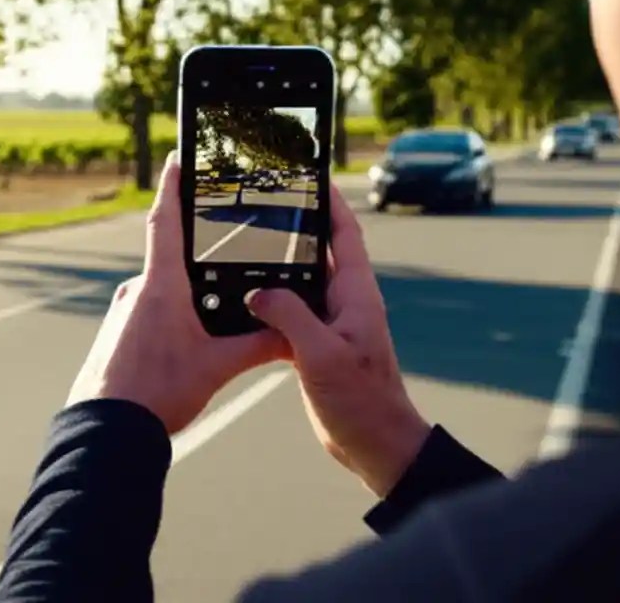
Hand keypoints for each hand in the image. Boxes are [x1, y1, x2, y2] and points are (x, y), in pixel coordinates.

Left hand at [67, 153, 284, 434]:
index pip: (167, 221)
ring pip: (162, 294)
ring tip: (208, 329)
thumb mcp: (216, 368)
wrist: (104, 432)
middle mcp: (136, 291)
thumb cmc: (154, 395)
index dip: (174, 186)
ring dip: (186, 302)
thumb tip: (292, 335)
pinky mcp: (114, 335)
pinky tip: (183, 350)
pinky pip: (147, 316)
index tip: (178, 157)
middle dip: (198, 261)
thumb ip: (257, 346)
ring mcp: (121, 313)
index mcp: (161, 286)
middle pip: (172, 261)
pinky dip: (170, 322)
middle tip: (223, 262)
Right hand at [245, 186, 430, 495]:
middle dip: (295, 227)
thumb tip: (258, 292)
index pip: (345, 234)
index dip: (330, 202)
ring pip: (301, 282)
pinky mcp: (318, 346)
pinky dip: (270, 303)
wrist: (376, 445)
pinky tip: (243, 301)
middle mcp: (346, 303)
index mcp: (356, 294)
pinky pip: (291, 312)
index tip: (310, 175)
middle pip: (319, 252)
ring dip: (277, 266)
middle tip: (264, 203)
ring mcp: (332, 324)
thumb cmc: (362, 401)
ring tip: (245, 246)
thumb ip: (290, 316)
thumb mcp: (322, 355)